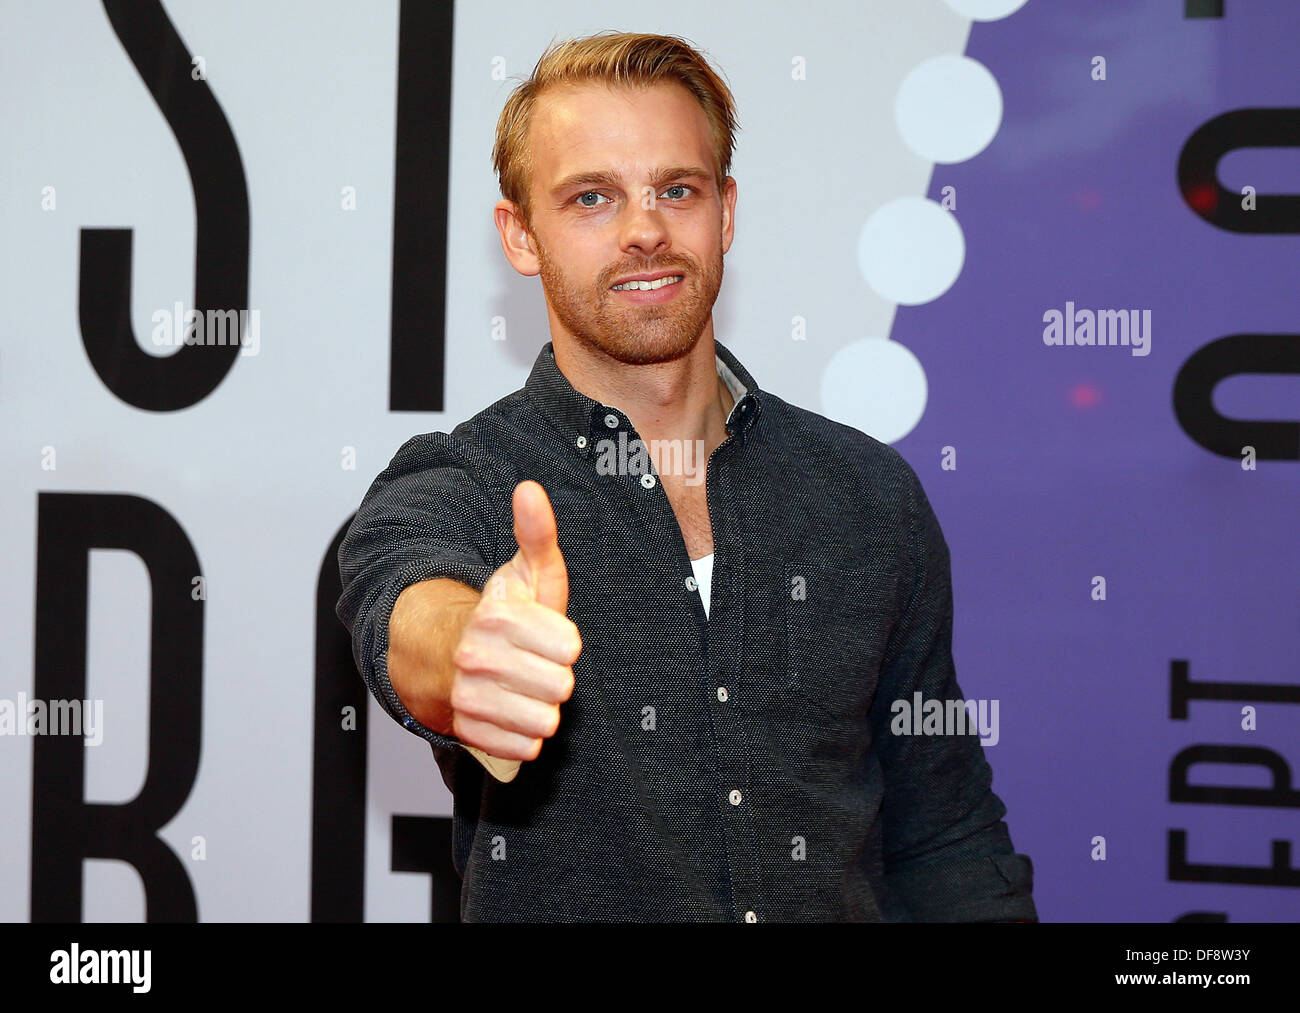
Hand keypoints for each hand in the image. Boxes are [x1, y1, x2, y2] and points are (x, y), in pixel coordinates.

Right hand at [448, 480, 581, 761]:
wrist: (442, 656)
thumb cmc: (503, 616)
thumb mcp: (526, 573)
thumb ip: (537, 533)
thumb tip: (530, 489)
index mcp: (497, 617)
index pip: (570, 648)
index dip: (564, 642)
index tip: (546, 635)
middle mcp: (476, 658)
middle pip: (562, 687)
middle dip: (555, 676)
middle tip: (534, 662)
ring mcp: (469, 699)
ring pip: (546, 721)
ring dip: (541, 706)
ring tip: (523, 686)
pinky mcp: (468, 733)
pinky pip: (527, 748)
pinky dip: (524, 734)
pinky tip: (511, 711)